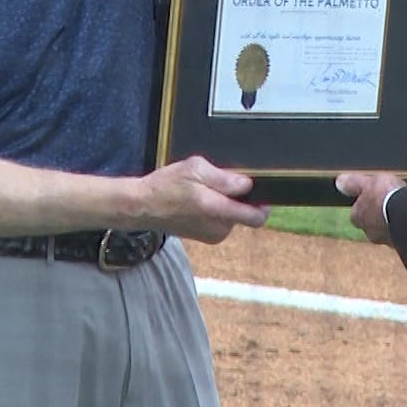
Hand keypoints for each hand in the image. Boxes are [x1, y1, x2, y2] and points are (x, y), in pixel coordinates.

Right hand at [136, 156, 271, 243]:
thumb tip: (247, 184)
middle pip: (245, 214)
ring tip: (205, 191)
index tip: (261, 191)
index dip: (263, 203)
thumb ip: (225, 178)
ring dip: (227, 204)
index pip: (256, 217)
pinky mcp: (206, 237)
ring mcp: (212, 235)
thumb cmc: (166, 186)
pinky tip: (200, 201)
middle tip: (221, 184)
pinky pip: (222, 221)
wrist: (143, 206)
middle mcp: (218, 228)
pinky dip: (217, 211)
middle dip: (240, 199)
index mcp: (217, 211)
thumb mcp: (195, 169)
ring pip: (233, 216)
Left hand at [335, 172, 404, 244]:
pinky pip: (402, 235)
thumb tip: (340, 182)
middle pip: (371, 223)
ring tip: (403, 211)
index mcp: (357, 217)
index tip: (373, 196)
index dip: (365, 203)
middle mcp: (369, 232)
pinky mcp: (401, 244)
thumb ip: (353, 183)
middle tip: (390, 203)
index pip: (357, 212)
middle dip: (379, 216)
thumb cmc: (386, 197)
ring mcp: (386, 239)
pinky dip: (405, 228)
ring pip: (387, 230)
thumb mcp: (368, 182)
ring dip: (392, 223)